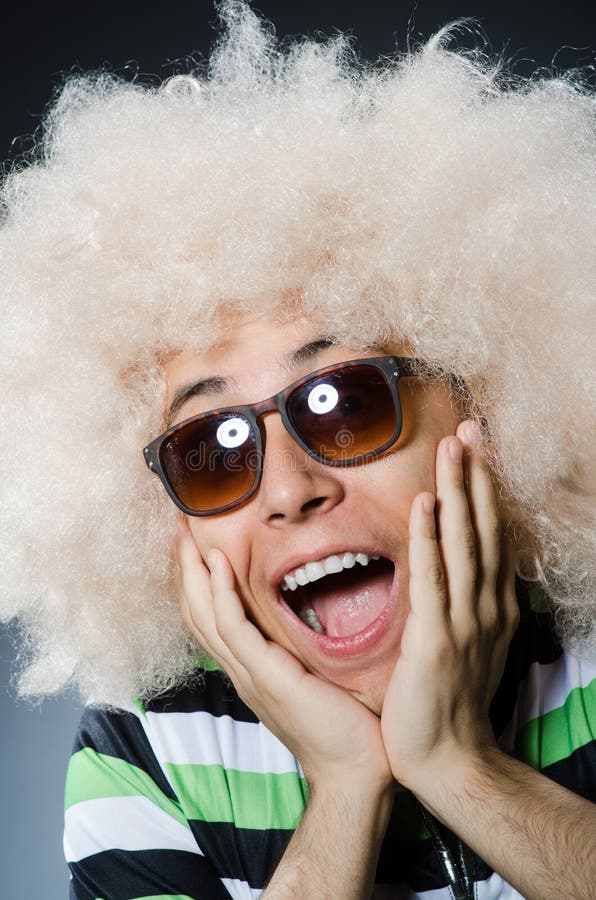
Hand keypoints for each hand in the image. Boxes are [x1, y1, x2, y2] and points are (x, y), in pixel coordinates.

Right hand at [174, 525, 392, 794]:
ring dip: (194, 572)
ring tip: (188, 535)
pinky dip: (222, 594)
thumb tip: (312, 616)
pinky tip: (219, 564)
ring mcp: (249, 673)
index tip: (197, 545)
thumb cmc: (344, 726)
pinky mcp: (266, 675)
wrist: (355, 771)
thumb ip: (303, 650)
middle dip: (186, 570)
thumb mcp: (316, 677)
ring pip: (206, 615)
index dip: (199, 582)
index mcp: (251, 669)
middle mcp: (241, 670)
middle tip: (179, 529)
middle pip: (197, 613)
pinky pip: (234, 628)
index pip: (211, 619)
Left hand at [380, 420, 518, 793]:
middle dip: (476, 475)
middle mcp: (485, 606)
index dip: (485, 490)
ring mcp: (464, 621)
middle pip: (483, 528)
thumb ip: (466, 602)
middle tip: (470, 428)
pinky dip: (430, 539)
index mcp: (490, 605)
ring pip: (463, 543)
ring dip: (458, 492)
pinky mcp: (437, 639)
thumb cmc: (449, 700)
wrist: (447, 757)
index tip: (476, 449)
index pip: (490, 535)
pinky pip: (432, 580)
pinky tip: (425, 504)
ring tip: (453, 447)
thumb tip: (460, 566)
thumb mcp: (469, 643)